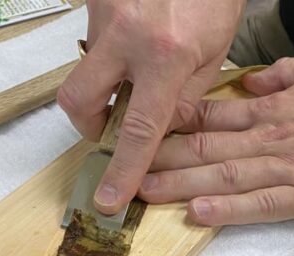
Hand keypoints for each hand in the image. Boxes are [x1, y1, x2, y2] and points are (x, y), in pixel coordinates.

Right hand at [57, 0, 244, 214]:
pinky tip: (137, 43)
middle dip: (89, 124)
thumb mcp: (215, 52)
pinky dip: (110, 55)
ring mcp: (104, 14)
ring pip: (84, 70)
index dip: (123, 169)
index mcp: (166, 55)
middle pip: (79, 101)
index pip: (138, 128)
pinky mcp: (95, 1)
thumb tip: (160, 132)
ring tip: (136, 72)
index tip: (109, 198)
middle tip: (113, 126)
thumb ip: (185, 98)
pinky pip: (93, 43)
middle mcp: (126, 35)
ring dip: (104, 84)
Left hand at [138, 57, 293, 224]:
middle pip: (206, 147)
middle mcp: (274, 136)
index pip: (211, 115)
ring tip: (143, 193)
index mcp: (274, 106)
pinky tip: (196, 214)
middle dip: (160, 159)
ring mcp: (291, 168)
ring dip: (180, 186)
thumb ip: (280, 75)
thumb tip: (246, 82)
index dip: (171, 125)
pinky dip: (228, 210)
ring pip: (224, 176)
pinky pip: (262, 205)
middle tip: (122, 169)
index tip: (141, 133)